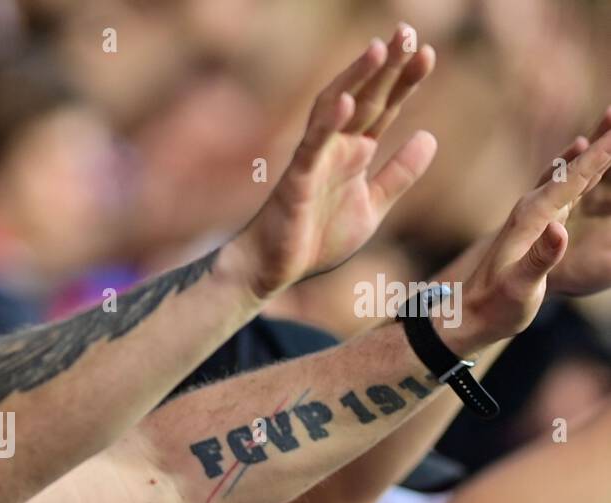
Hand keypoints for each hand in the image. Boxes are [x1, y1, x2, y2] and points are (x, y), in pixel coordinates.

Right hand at [231, 24, 436, 300]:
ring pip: (335, 109)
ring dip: (355, 79)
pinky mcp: (297, 178)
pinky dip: (328, 123)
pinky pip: (313, 146)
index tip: (428, 54)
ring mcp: (315, 159)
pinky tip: (347, 102)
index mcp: (355, 152)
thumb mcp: (373, 207)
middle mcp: (336, 148)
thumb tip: (429, 136)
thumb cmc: (317, 239)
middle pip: (366, 98)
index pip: (385, 108)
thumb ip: (399, 174)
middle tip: (408, 31)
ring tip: (378, 49)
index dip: (404, 81)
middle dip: (387, 66)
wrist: (275, 269)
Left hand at [451, 117, 610, 353]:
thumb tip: (560, 229)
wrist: (468, 314)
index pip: (572, 180)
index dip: (600, 156)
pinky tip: (581, 153)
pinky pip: (563, 186)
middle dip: (603, 140)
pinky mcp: (535, 223)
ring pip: (569, 172)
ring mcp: (532, 214)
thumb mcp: (520, 287)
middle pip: (573, 167)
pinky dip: (579, 167)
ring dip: (592, 148)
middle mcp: (531, 208)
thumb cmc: (495, 306)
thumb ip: (540, 259)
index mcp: (532, 218)